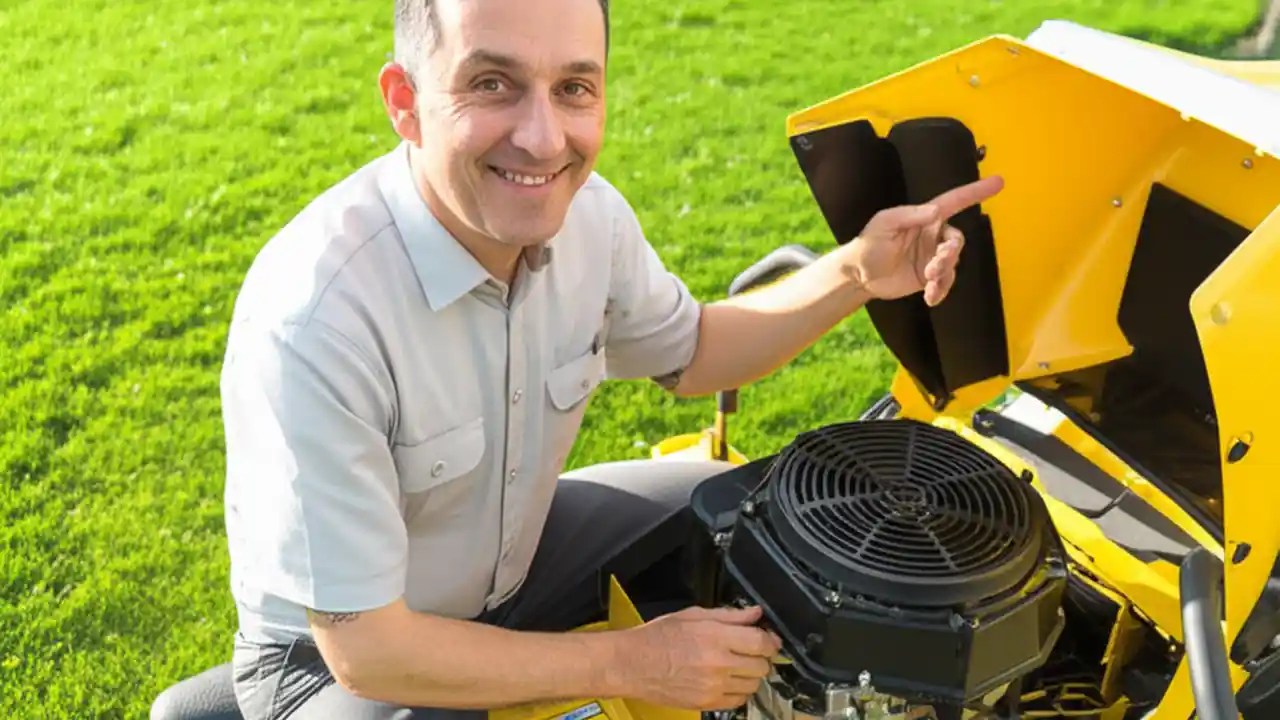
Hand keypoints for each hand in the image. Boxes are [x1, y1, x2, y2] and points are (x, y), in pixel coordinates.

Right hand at [620, 605, 781, 710]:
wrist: (632, 664)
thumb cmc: (658, 637)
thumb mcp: (692, 616)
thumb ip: (728, 615)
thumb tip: (755, 614)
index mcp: (715, 637)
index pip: (761, 642)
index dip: (770, 640)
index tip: (768, 639)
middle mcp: (718, 664)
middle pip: (762, 665)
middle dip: (761, 657)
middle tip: (750, 650)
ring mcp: (714, 687)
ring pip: (754, 685)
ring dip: (751, 675)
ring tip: (737, 666)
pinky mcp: (707, 704)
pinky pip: (739, 701)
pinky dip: (739, 691)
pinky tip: (728, 681)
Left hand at [842, 175, 1003, 305]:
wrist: (858, 276)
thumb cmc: (868, 244)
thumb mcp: (884, 224)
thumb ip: (910, 216)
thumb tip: (936, 210)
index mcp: (924, 218)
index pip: (954, 202)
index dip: (975, 192)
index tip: (998, 182)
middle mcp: (932, 236)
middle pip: (956, 241)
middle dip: (949, 254)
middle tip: (934, 267)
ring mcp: (932, 257)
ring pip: (953, 264)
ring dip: (944, 274)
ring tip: (928, 283)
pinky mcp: (929, 277)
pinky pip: (945, 283)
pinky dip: (941, 291)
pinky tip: (930, 298)